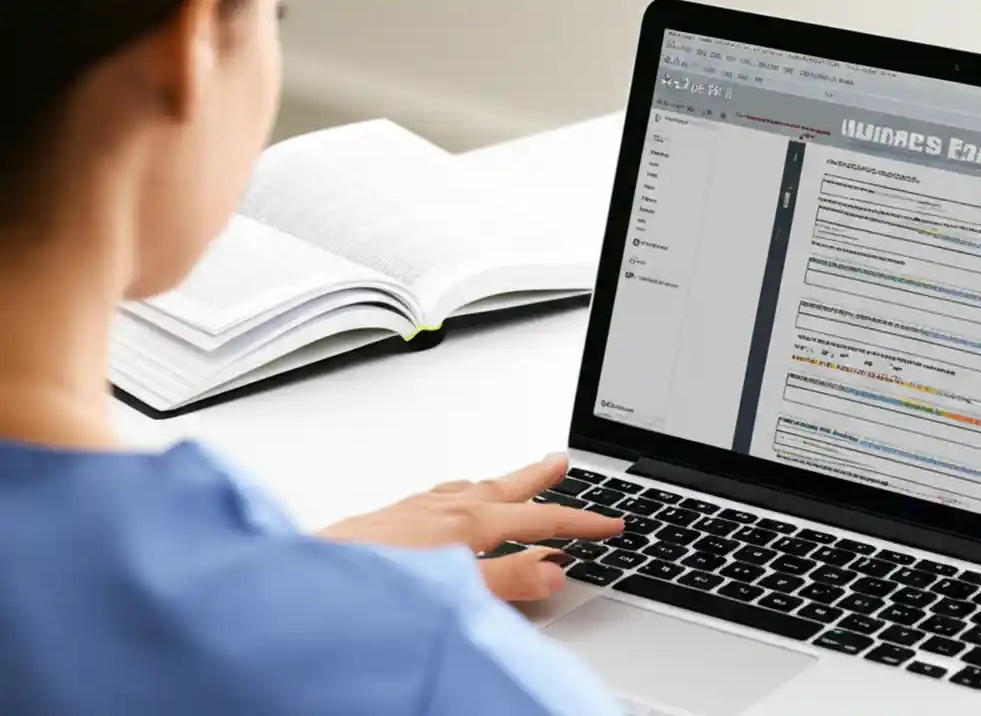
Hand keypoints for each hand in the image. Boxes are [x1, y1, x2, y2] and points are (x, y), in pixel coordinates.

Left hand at [319, 455, 623, 600]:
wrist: (296, 588)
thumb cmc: (366, 586)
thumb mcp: (456, 590)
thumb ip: (506, 579)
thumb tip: (556, 570)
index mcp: (465, 525)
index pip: (540, 521)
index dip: (581, 523)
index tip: (612, 525)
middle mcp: (440, 510)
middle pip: (505, 488)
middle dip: (539, 478)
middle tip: (565, 462)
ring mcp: (411, 512)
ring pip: (471, 489)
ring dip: (501, 483)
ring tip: (517, 477)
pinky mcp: (385, 521)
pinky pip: (438, 497)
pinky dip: (460, 494)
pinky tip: (449, 502)